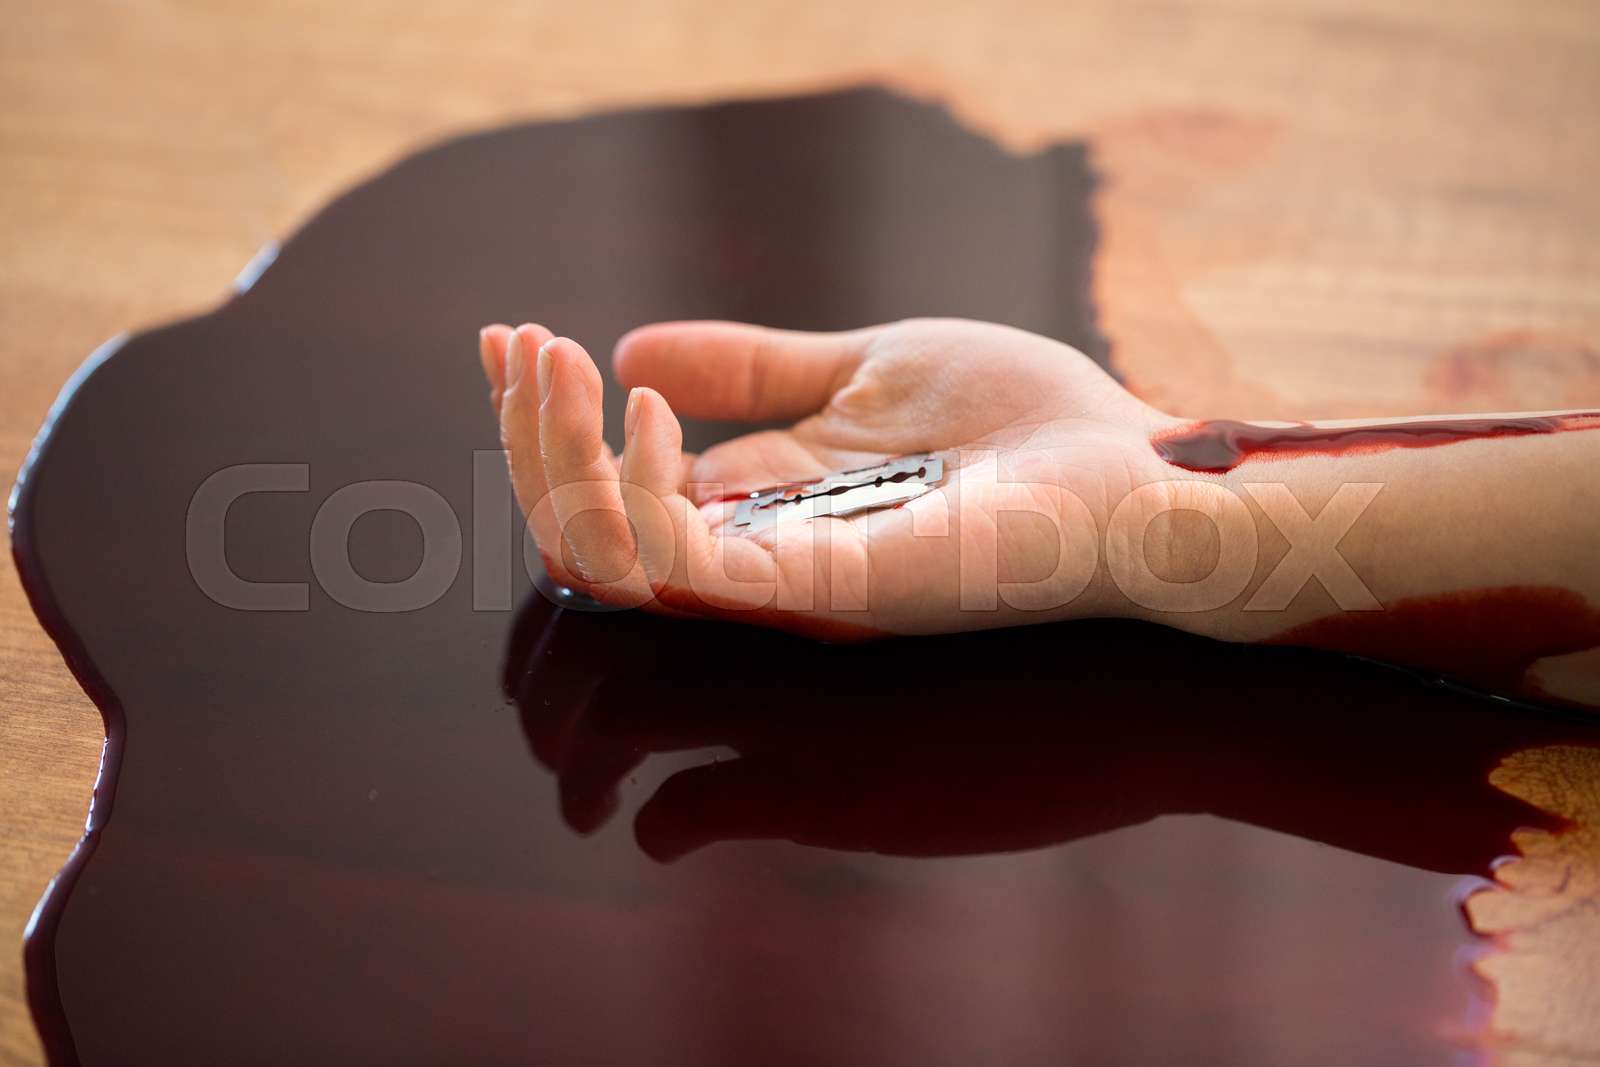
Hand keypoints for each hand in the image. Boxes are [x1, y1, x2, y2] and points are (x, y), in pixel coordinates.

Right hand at [479, 318, 1177, 636]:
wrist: (1129, 466)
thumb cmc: (1019, 421)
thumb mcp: (859, 368)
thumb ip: (750, 371)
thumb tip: (633, 352)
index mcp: (760, 511)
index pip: (607, 495)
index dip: (541, 421)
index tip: (511, 334)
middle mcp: (754, 559)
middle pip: (583, 531)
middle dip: (524, 436)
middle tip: (511, 343)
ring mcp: (780, 583)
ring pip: (603, 557)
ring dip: (548, 456)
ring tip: (549, 359)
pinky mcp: (817, 589)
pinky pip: (679, 566)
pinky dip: (632, 487)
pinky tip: (644, 407)